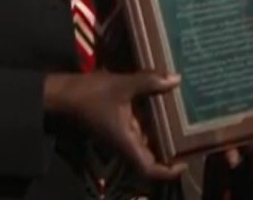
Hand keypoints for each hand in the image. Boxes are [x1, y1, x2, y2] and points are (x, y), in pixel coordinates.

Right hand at [43, 71, 185, 179]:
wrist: (63, 94)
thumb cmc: (91, 94)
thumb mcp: (122, 86)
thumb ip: (149, 82)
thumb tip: (176, 79)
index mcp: (126, 142)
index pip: (149, 170)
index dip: (167, 172)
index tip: (185, 164)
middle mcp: (124, 143)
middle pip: (150, 158)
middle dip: (169, 153)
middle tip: (190, 139)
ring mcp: (119, 135)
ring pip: (144, 143)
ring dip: (161, 136)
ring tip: (181, 121)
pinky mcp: (115, 125)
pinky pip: (137, 130)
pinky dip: (150, 123)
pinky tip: (160, 104)